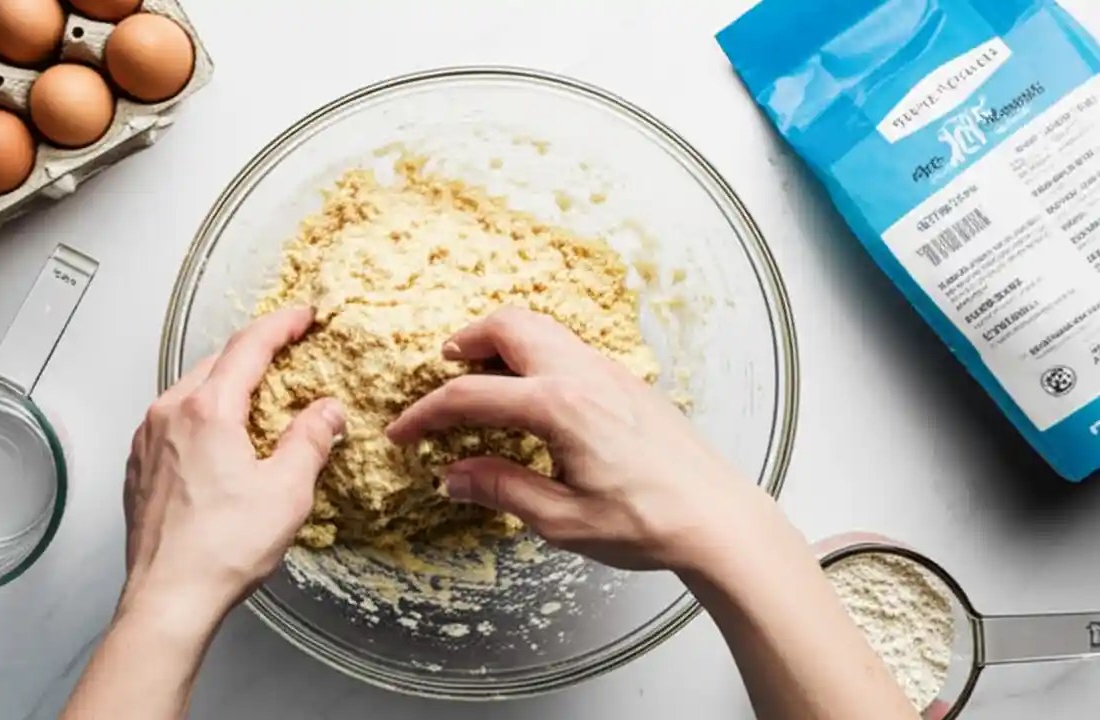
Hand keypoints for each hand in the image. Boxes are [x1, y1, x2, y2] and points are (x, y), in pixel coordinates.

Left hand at [120, 307, 344, 622]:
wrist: (167, 598)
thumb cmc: (222, 549)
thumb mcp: (287, 490)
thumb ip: (309, 440)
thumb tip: (327, 412)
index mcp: (207, 411)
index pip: (248, 347)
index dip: (280, 325)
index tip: (303, 315)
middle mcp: (168, 415)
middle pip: (216, 364)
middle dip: (254, 352)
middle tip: (287, 350)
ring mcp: (147, 441)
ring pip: (191, 392)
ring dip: (226, 385)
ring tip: (258, 396)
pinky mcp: (139, 468)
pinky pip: (173, 423)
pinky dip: (203, 417)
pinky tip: (223, 440)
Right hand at [386, 306, 762, 571]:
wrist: (718, 518)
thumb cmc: (648, 523)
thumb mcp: (562, 520)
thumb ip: (501, 489)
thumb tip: (452, 477)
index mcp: (559, 406)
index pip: (471, 396)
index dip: (426, 414)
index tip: (402, 432)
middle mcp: (583, 374)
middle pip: (508, 325)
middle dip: (465, 342)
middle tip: (441, 373)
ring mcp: (608, 371)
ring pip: (540, 328)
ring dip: (501, 342)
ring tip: (481, 377)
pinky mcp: (625, 381)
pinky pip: (566, 345)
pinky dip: (533, 354)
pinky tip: (530, 395)